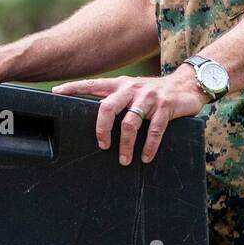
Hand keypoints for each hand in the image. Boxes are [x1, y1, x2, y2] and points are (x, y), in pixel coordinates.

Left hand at [53, 65, 208, 164]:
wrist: (187, 85)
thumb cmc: (155, 93)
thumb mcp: (134, 91)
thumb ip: (117, 100)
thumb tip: (97, 119)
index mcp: (120, 85)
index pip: (92, 84)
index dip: (73, 88)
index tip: (56, 93)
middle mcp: (132, 89)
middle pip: (108, 107)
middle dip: (102, 129)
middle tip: (102, 145)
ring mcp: (149, 97)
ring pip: (130, 122)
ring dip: (126, 145)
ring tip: (125, 160)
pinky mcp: (166, 106)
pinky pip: (155, 129)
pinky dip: (149, 146)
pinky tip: (146, 157)